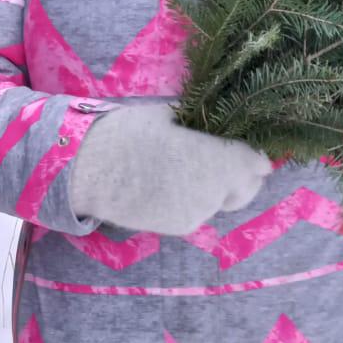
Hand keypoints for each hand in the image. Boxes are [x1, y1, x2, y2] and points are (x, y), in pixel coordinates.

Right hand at [70, 103, 270, 234]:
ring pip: (221, 201)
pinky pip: (199, 211)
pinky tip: (173, 183)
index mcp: (215, 160)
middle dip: (242, 175)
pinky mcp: (178, 227)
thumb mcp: (171, 115)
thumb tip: (223, 124)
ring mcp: (195, 214)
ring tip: (190, 168)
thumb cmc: (130, 131)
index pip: (255, 164)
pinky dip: (195, 199)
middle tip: (226, 159)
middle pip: (245, 189)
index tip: (252, 150)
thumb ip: (204, 125)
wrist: (86, 169)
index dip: (255, 156)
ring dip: (217, 187)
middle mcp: (211, 193)